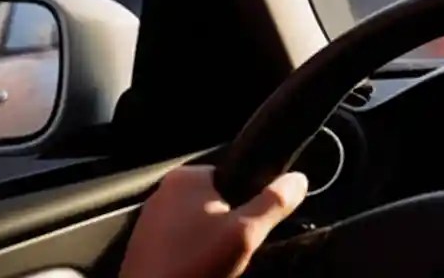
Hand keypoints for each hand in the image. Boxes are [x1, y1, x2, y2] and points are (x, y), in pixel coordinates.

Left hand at [120, 166, 308, 277]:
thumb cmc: (193, 266)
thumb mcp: (245, 233)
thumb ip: (274, 203)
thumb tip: (298, 179)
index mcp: (185, 177)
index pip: (233, 175)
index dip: (248, 200)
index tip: (250, 224)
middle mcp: (163, 192)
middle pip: (218, 201)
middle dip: (231, 224)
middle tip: (234, 247)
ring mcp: (150, 221)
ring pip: (201, 224)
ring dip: (213, 242)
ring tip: (216, 263)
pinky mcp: (145, 247)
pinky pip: (183, 242)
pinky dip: (195, 254)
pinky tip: (200, 271)